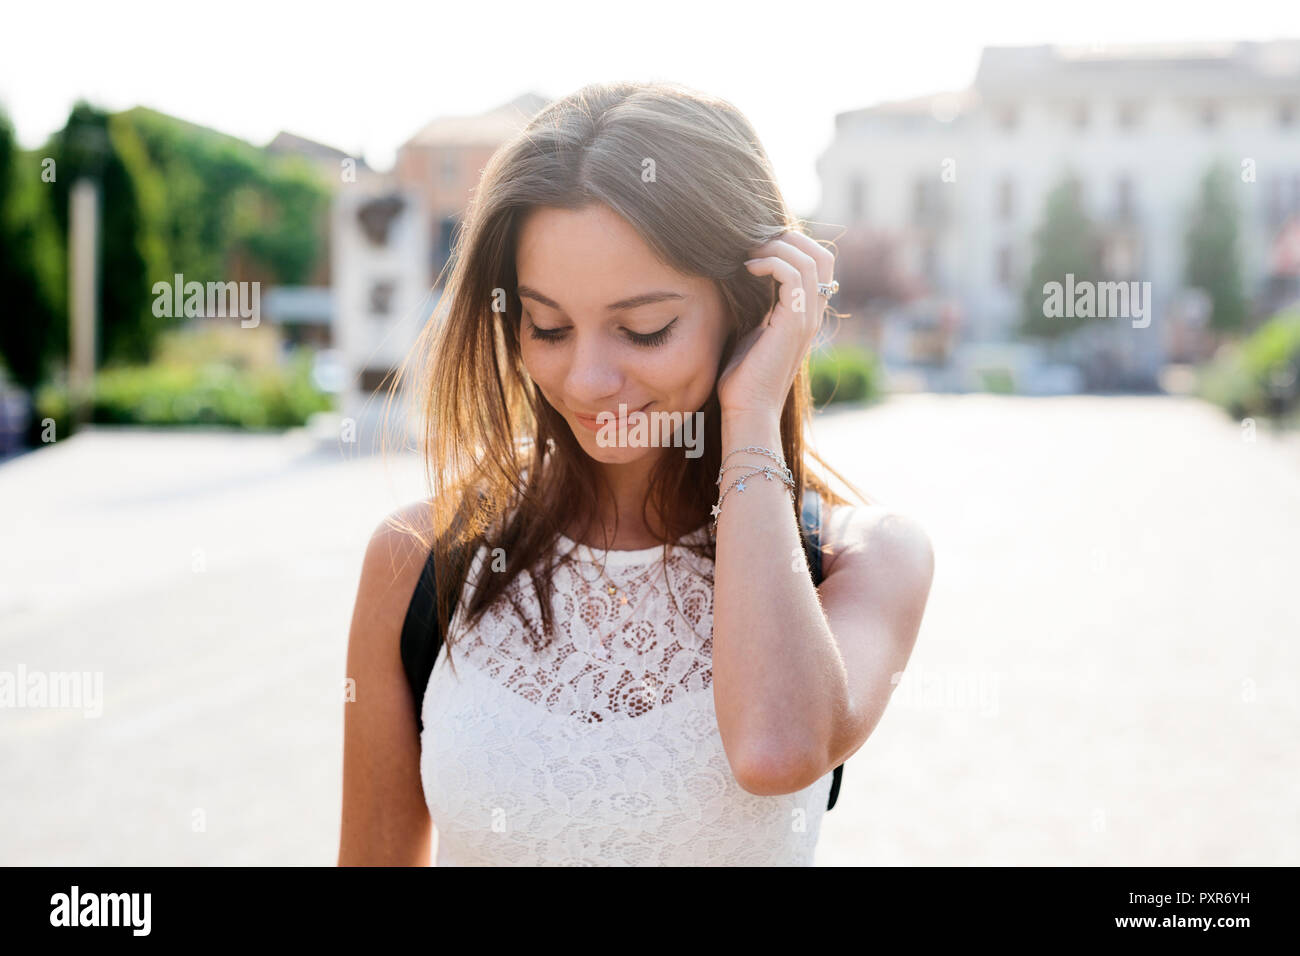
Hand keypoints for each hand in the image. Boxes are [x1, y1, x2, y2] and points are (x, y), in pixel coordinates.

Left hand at [716, 230, 835, 418]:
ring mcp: (808, 319)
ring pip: (809, 260)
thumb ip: (758, 306)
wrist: (747, 409)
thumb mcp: (751, 331)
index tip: (758, 244)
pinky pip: (794, 275)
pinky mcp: (795, 323)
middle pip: (822, 255)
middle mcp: (813, 314)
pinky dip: (771, 263)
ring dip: (776, 247)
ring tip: (748, 252)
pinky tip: (748, 268)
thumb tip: (742, 280)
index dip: (793, 245)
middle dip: (789, 238)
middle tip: (755, 239)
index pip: (817, 264)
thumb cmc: (742, 378)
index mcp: (806, 315)